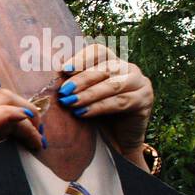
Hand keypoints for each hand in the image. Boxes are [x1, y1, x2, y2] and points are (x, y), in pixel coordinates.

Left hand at [58, 43, 153, 170]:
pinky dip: (100, 107)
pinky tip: (83, 113)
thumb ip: (71, 85)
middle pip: (105, 68)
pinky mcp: (144, 100)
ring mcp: (140, 83)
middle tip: (64, 90)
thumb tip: (49, 75)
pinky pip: (121, 101)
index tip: (64, 69)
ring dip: (89, 94)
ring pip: (113, 85)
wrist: (114, 142)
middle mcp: (128, 69)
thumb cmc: (94, 116)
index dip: (81, 58)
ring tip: (70, 103)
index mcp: (112, 62)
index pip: (98, 51)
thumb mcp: (81, 97)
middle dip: (82, 79)